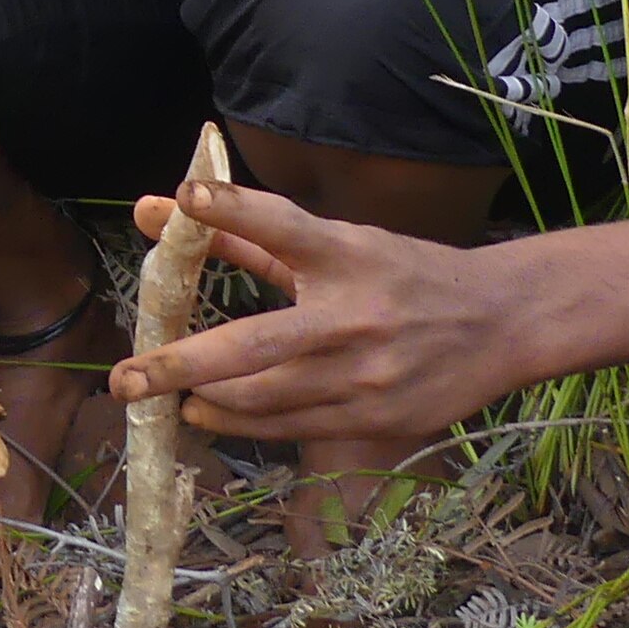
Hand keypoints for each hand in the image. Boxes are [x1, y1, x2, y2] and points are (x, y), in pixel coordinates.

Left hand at [109, 176, 529, 446]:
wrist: (501, 325)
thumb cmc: (407, 276)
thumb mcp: (340, 242)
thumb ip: (250, 232)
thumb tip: (170, 205)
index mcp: (349, 254)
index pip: (283, 224)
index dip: (231, 208)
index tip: (184, 197)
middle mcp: (353, 316)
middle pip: (255, 343)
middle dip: (181, 365)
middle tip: (127, 378)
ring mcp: (365, 376)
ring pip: (263, 401)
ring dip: (204, 402)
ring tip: (165, 396)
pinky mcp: (374, 419)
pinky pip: (290, 429)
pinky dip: (241, 424)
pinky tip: (209, 415)